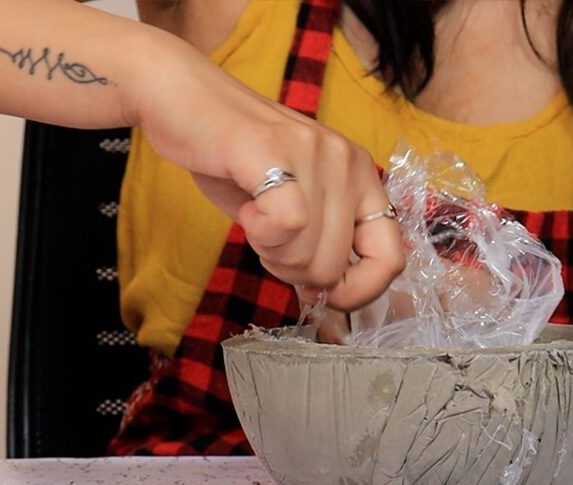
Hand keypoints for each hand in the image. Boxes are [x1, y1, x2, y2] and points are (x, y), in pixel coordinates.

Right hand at [123, 32, 403, 309]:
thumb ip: (316, 247)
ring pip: (309, 253)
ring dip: (271, 252)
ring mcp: (316, 151)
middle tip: (266, 239)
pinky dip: (260, 233)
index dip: (358, 291)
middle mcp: (349, 161)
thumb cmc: (232, 159)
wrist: (181, 100)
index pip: (390, 257)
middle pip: (334, 265)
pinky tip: (246, 209)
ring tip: (253, 215)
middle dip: (292, 271)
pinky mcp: (275, 149)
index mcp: (361, 178)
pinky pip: (286, 223)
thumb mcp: (290, 208)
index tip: (322, 296)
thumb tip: (326, 296)